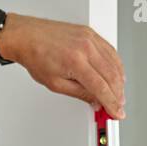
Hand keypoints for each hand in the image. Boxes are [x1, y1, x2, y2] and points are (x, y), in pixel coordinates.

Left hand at [1, 13, 125, 118]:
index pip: (101, 88)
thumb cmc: (35, 56)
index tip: (117, 112)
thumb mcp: (56, 84)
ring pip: (115, 63)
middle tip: (118, 106)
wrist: (26, 36)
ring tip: (117, 94)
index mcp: (75, 61)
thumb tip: (96, 101)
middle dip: (118, 94)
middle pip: (112, 76)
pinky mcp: (90, 33)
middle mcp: (85, 47)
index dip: (112, 103)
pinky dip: (116, 65)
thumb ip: (80, 94)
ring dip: (119, 81)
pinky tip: (116, 74)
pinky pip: (111, 50)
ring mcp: (89, 38)